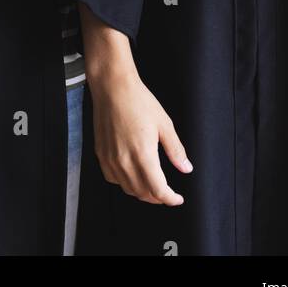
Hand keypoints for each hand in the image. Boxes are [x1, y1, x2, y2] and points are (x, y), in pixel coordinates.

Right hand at [88, 67, 191, 205]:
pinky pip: (113, 179)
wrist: (112, 87)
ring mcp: (110, 159)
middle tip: (168, 193)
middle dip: (158, 198)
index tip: (178, 199)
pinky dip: (125, 183)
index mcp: (143, 154)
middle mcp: (124, 161)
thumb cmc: (138, 101)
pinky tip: (132, 175)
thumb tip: (186, 168)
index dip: (170, 199)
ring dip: (142, 192)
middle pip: (143, 193)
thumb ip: (175, 150)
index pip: (158, 191)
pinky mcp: (101, 154)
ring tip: (152, 186)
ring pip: (127, 189)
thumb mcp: (164, 124)